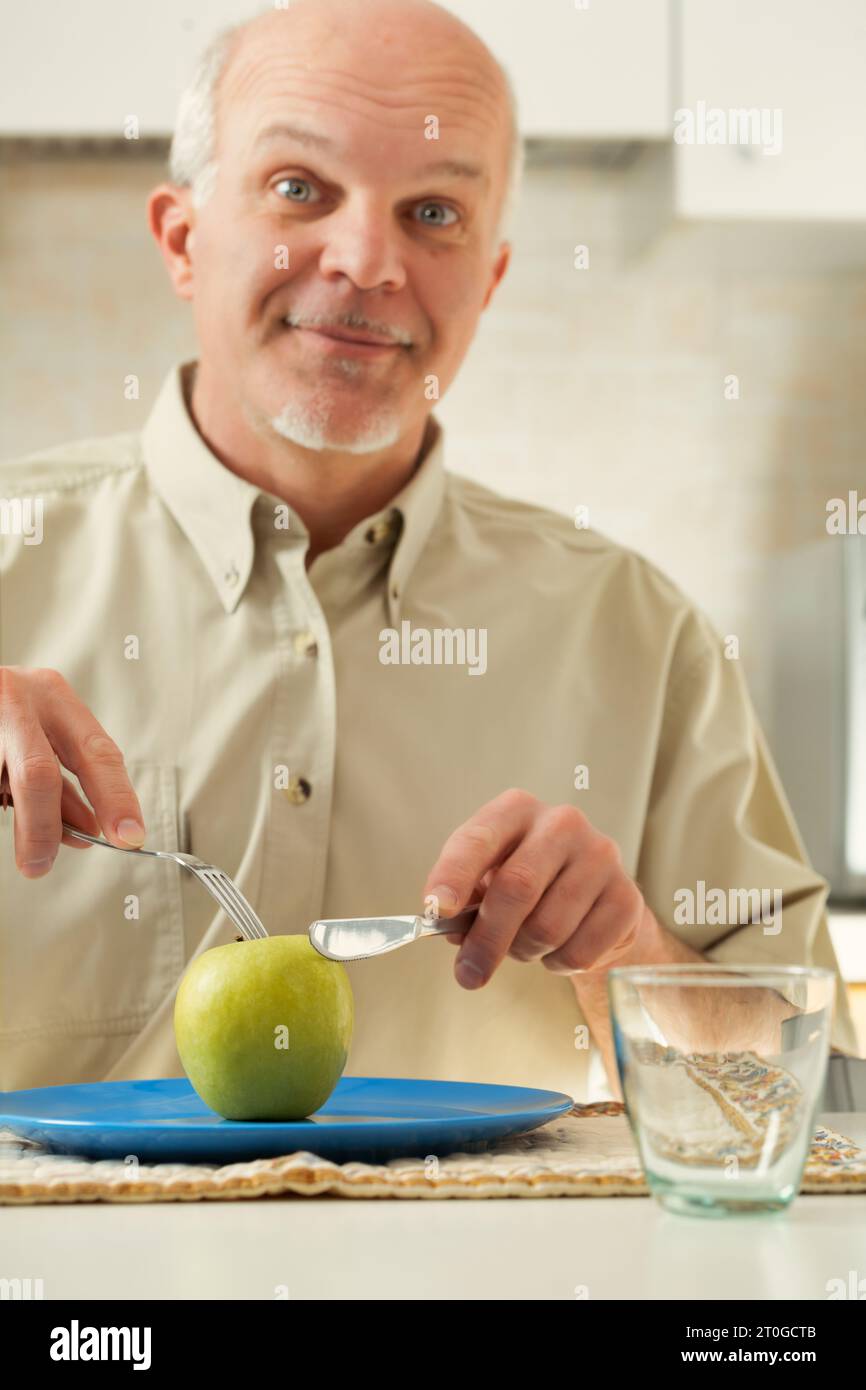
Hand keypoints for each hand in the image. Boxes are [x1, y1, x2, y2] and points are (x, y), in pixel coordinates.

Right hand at [0, 666, 145, 877]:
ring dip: (23, 821)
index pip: (96, 753)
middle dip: (46, 827)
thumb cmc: (9, 715)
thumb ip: (68, 780)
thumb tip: (89, 830)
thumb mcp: (44, 733)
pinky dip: (3, 804)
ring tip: (30, 849)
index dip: (116, 798)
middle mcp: (18, 700)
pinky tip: (6, 801)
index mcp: (53, 695)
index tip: (130, 836)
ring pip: (10, 787)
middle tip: (42, 865)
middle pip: (39, 775)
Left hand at [423, 788, 647, 988]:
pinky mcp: (627, 896)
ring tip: (525, 944)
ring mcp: (601, 856)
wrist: (592, 892)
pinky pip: (580, 951)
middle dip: (486, 939)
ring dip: (525, 951)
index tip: (437, 909)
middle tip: (469, 974)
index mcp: (516, 810)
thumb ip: (464, 900)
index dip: (454, 875)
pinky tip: (559, 948)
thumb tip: (451, 928)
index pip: (478, 839)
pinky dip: (558, 964)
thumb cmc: (525, 879)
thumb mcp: (486, 878)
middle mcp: (562, 823)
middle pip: (517, 887)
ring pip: (548, 926)